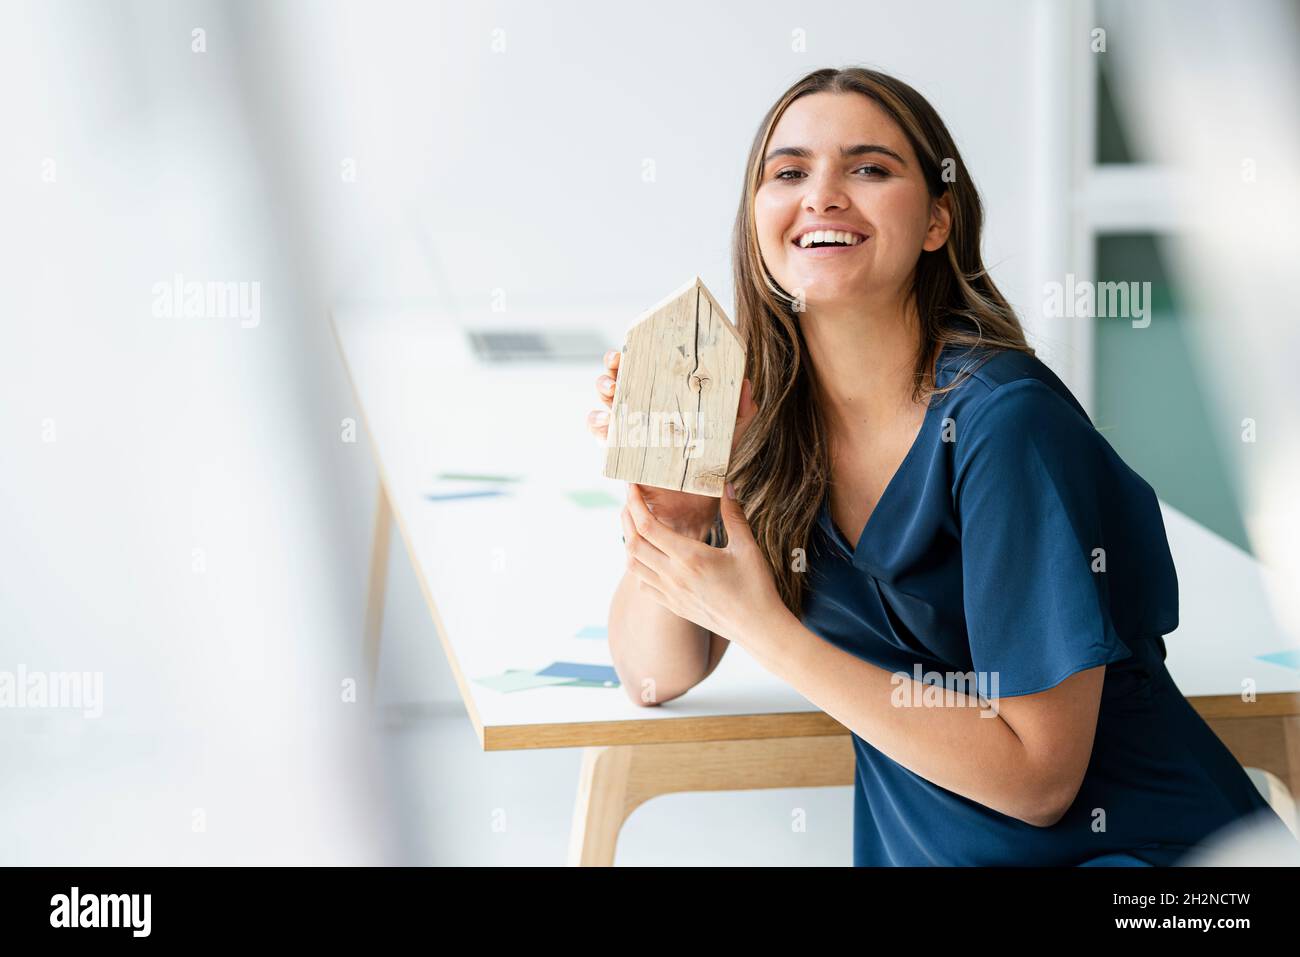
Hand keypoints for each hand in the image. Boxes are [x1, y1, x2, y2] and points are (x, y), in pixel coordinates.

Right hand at [587, 349, 758, 536]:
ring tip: (613, 392)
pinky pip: (598, 430)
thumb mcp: (728, 433)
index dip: (634, 354)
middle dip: (611, 367)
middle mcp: (640, 404)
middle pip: (618, 376)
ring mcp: (625, 424)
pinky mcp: (616, 446)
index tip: (631, 347)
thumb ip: (740, 411)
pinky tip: (607, 423)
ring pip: (604, 398)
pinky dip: (597, 423)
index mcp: (663, 395)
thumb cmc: (708, 460)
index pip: (645, 366)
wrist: (692, 498)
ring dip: (602, 389)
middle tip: (617, 366)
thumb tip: (746, 384)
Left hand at [620, 480, 783, 646]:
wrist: (757, 628)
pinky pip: (643, 585)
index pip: (648, 526)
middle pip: (633, 543)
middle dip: (626, 517)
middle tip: (630, 501)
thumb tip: (726, 484)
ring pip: (633, 565)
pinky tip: (647, 556)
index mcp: (690, 557)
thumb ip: (733, 514)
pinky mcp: (673, 606)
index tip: (632, 487)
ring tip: (634, 524)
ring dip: (628, 542)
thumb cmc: (756, 586)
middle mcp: (674, 576)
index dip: (635, 504)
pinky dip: (638, 567)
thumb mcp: (747, 547)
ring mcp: (671, 593)